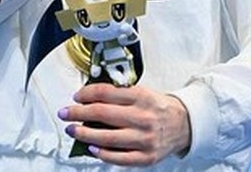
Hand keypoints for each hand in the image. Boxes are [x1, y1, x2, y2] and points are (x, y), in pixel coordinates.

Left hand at [59, 83, 191, 166]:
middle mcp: (142, 117)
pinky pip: (119, 157)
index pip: (106, 93)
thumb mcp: (143, 92)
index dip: (86, 94)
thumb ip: (120, 95)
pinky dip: (103, 153)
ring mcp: (144, 139)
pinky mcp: (146, 157)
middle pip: (102, 113)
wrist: (185, 124)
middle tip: (65, 113)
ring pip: (107, 137)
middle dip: (78, 113)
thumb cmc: (159, 107)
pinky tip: (91, 148)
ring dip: (85, 133)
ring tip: (73, 130)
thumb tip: (90, 98)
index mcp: (141, 97)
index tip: (76, 97)